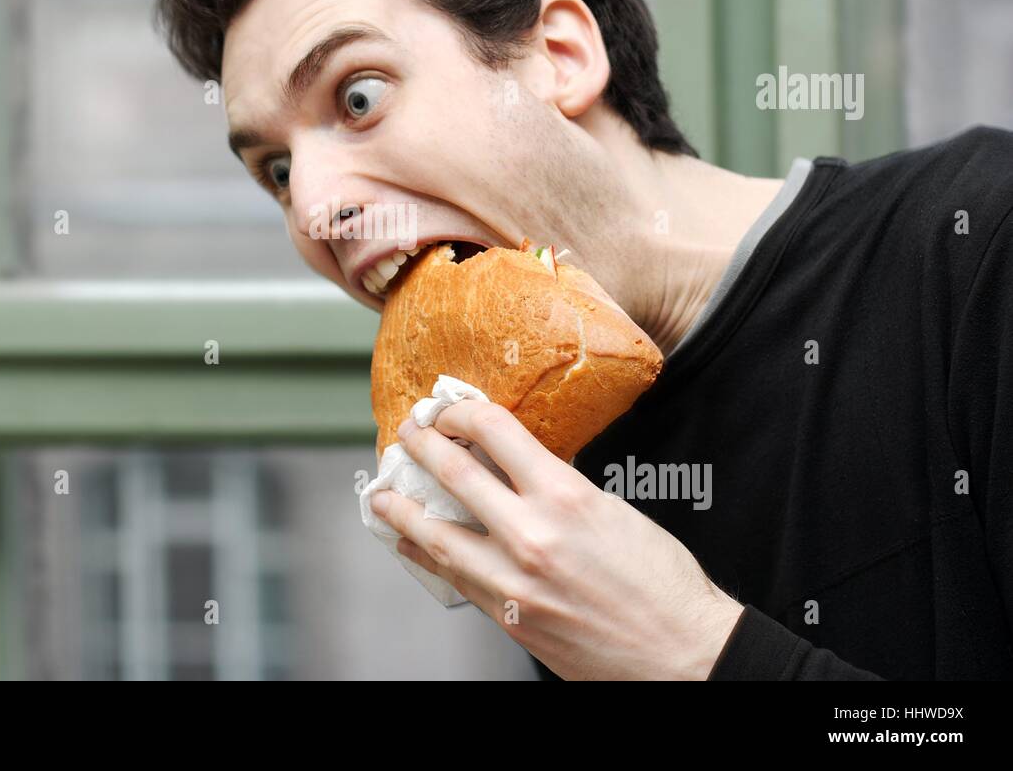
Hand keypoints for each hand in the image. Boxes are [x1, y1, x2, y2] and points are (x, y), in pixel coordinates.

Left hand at [369, 401, 743, 678]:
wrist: (683, 655)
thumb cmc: (663, 582)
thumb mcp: (613, 511)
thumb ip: (560, 486)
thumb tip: (518, 464)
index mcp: (565, 496)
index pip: (494, 431)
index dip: (461, 413)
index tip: (450, 410)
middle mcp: (532, 535)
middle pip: (454, 475)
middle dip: (421, 446)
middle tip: (407, 433)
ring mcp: (513, 581)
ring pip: (435, 535)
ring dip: (401, 508)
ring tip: (381, 493)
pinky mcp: (508, 618)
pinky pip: (454, 578)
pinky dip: (426, 556)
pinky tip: (411, 544)